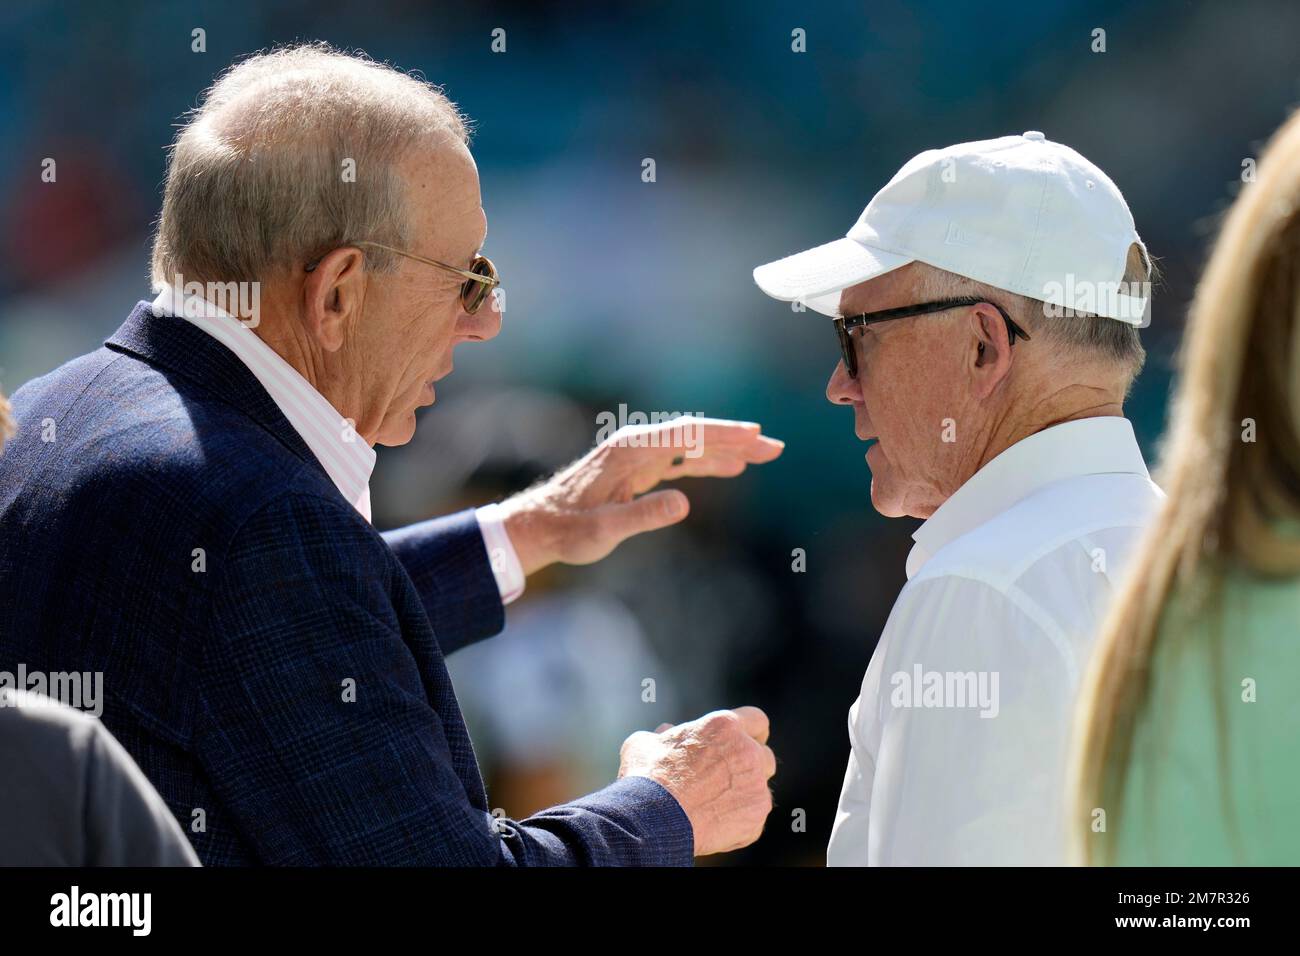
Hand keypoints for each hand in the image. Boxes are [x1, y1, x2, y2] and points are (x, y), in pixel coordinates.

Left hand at [497, 418, 783, 574]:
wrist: (536, 527)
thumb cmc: (566, 531)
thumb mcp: (604, 532)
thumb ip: (642, 517)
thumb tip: (684, 504)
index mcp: (629, 451)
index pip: (686, 434)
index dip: (723, 434)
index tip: (754, 434)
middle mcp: (635, 446)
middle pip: (695, 436)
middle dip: (736, 440)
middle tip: (774, 447)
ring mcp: (637, 457)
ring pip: (690, 447)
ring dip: (727, 451)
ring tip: (763, 455)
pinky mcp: (637, 470)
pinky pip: (679, 460)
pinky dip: (706, 462)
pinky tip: (730, 467)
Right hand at [618, 706, 775, 855]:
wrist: (653, 819)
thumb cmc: (646, 777)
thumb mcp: (645, 743)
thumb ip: (664, 735)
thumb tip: (666, 732)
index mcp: (725, 726)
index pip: (756, 720)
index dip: (751, 732)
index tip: (743, 743)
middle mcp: (747, 752)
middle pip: (764, 756)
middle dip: (750, 766)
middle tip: (727, 779)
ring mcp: (755, 786)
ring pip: (760, 789)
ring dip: (745, 794)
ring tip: (716, 807)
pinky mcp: (755, 817)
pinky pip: (753, 818)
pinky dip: (738, 822)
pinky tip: (714, 826)